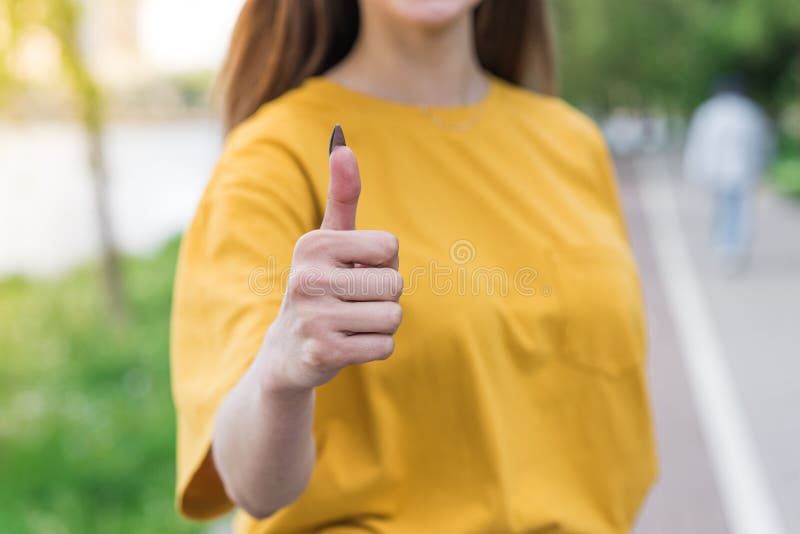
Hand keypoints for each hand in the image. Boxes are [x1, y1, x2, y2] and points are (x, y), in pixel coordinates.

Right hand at [259, 125, 402, 391]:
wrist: (288, 351)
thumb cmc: (320, 285)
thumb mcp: (328, 239)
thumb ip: (342, 194)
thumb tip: (341, 142)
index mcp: (314, 244)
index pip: (390, 246)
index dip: (383, 262)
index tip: (354, 270)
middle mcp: (307, 277)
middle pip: (394, 283)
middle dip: (384, 296)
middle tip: (353, 301)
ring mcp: (313, 317)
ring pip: (393, 316)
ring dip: (381, 323)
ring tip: (350, 323)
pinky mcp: (323, 353)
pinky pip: (384, 346)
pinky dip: (375, 348)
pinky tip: (348, 344)